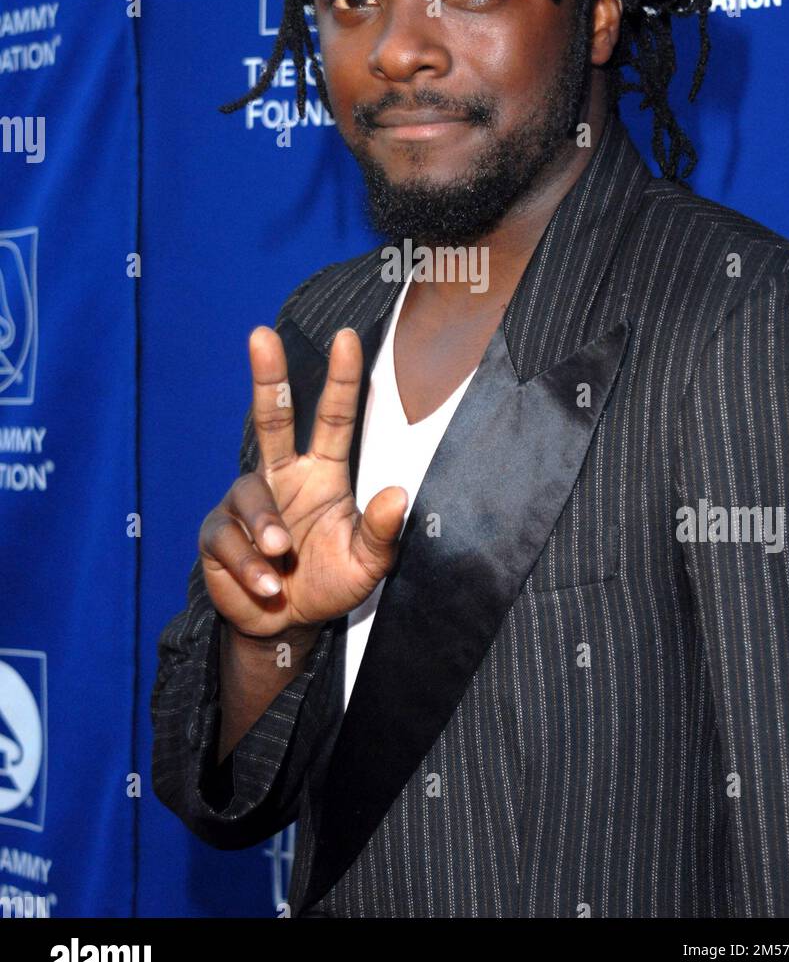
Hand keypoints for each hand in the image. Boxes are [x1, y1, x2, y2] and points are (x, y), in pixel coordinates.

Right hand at [198, 324, 407, 638]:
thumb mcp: (366, 565)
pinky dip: (249, 565)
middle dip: (267, 376)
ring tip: (281, 555)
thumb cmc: (329, 581)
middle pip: (272, 418)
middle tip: (261, 335)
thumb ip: (383, 533)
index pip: (334, 417)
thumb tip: (398, 494)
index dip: (341, 378)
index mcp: (323, 473)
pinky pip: (228, 538)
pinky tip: (266, 585)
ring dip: (266, 526)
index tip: (346, 338)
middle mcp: (283, 477)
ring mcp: (247, 503)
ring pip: (250, 494)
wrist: (284, 626)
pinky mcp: (218, 534)